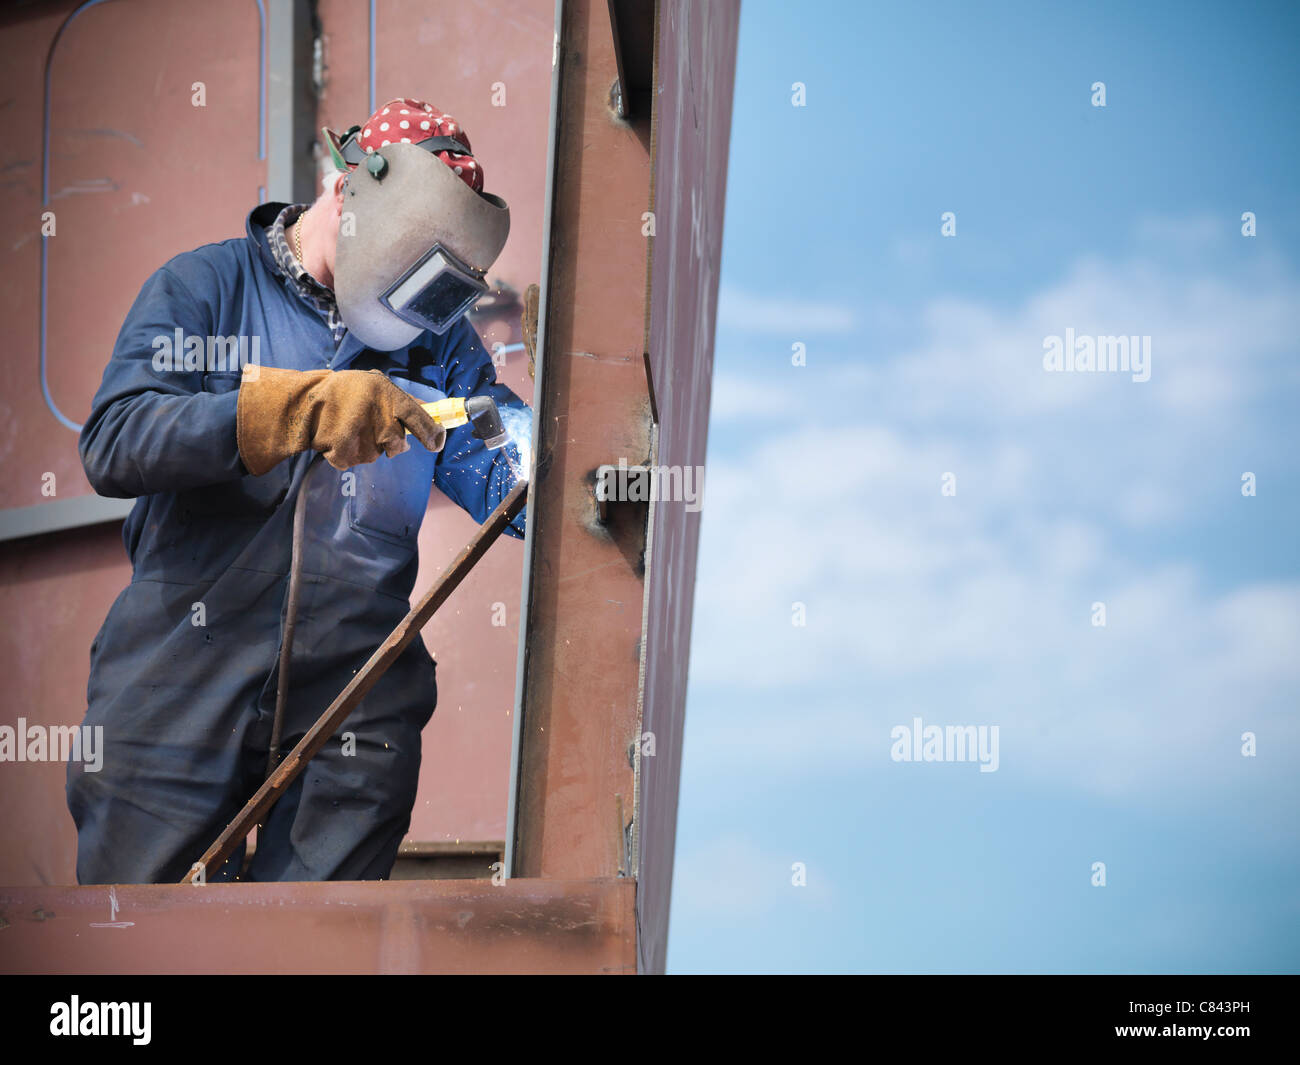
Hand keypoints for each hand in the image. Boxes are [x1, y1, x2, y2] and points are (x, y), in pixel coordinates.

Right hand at [237, 365, 445, 474]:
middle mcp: (382, 420)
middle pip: (399, 446)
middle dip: (390, 443)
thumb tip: (431, 409)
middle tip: (373, 429)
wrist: (306, 402)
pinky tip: (339, 437)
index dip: (433, 435)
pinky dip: (349, 453)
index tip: (437, 443)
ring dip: (368, 446)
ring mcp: (366, 440)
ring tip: (351, 427)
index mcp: (391, 398)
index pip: (422, 421)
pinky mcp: (349, 455)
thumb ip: (404, 399)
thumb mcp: (376, 384)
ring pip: (378, 454)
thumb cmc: (346, 391)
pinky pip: (357, 460)